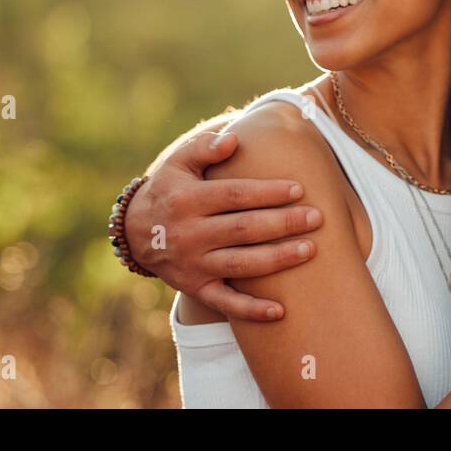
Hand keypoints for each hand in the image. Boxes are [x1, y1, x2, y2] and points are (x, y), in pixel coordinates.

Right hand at [125, 128, 323, 320]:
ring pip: (241, 265)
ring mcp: (193, 265)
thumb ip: (204, 147)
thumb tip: (233, 139)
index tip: (299, 188)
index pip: (235, 195)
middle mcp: (190, 234)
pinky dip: (251, 310)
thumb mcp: (177, 162)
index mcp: (188, 201)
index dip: (268, 192)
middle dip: (283, 223)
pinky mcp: (196, 288)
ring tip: (310, 250)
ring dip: (277, 259)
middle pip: (244, 229)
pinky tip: (280, 311)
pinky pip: (225, 304)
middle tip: (317, 218)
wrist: (133, 233)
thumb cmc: (169, 189)